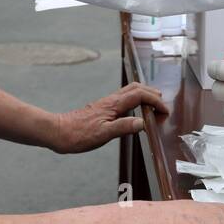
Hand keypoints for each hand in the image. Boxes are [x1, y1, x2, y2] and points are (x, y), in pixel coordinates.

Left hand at [52, 82, 169, 153]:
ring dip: (144, 94)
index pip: (140, 95)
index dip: (155, 101)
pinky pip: (123, 98)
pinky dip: (134, 100)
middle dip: (152, 93)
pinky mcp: (102, 109)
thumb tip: (142, 123)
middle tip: (162, 105)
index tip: (164, 111)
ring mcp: (106, 104)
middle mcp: (111, 100)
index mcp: (114, 105)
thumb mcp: (103, 134)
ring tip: (153, 105)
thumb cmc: (79, 135)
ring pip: (129, 91)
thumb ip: (123, 127)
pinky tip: (134, 111)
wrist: (59, 132)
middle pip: (136, 88)